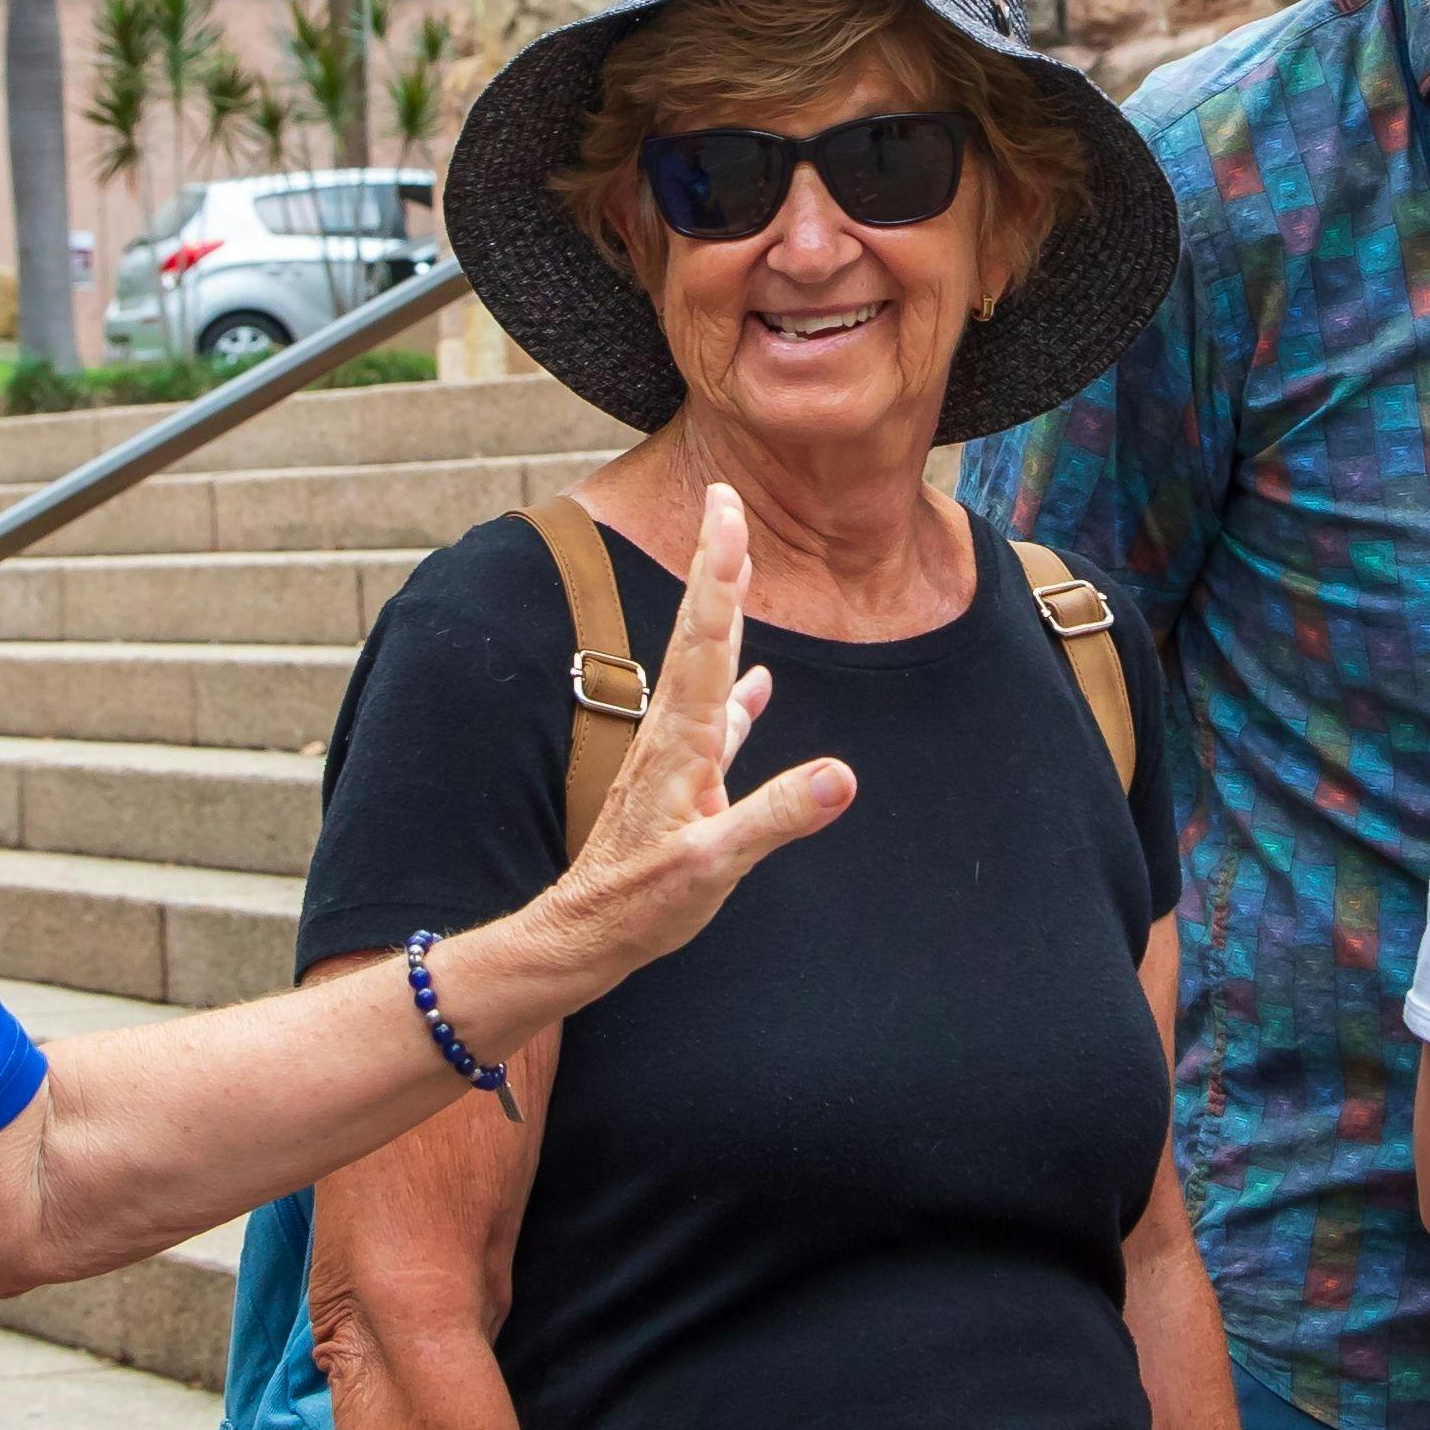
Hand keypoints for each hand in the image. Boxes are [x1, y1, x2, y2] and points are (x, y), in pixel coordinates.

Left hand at [525, 488, 862, 991]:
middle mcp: (675, 732)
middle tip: (723, 497)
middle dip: (715, 561)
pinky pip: (718, 718)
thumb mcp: (713, 867)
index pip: (708, 640)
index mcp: (684, 741)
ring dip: (723, 608)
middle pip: (701, 630)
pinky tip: (761, 682)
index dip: (721, 574)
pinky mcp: (683, 780)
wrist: (587, 932)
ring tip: (738, 559)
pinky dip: (740, 692)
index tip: (727, 512)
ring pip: (705, 663)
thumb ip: (775, 818)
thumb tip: (842, 777)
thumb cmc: (643, 904)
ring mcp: (676, 752)